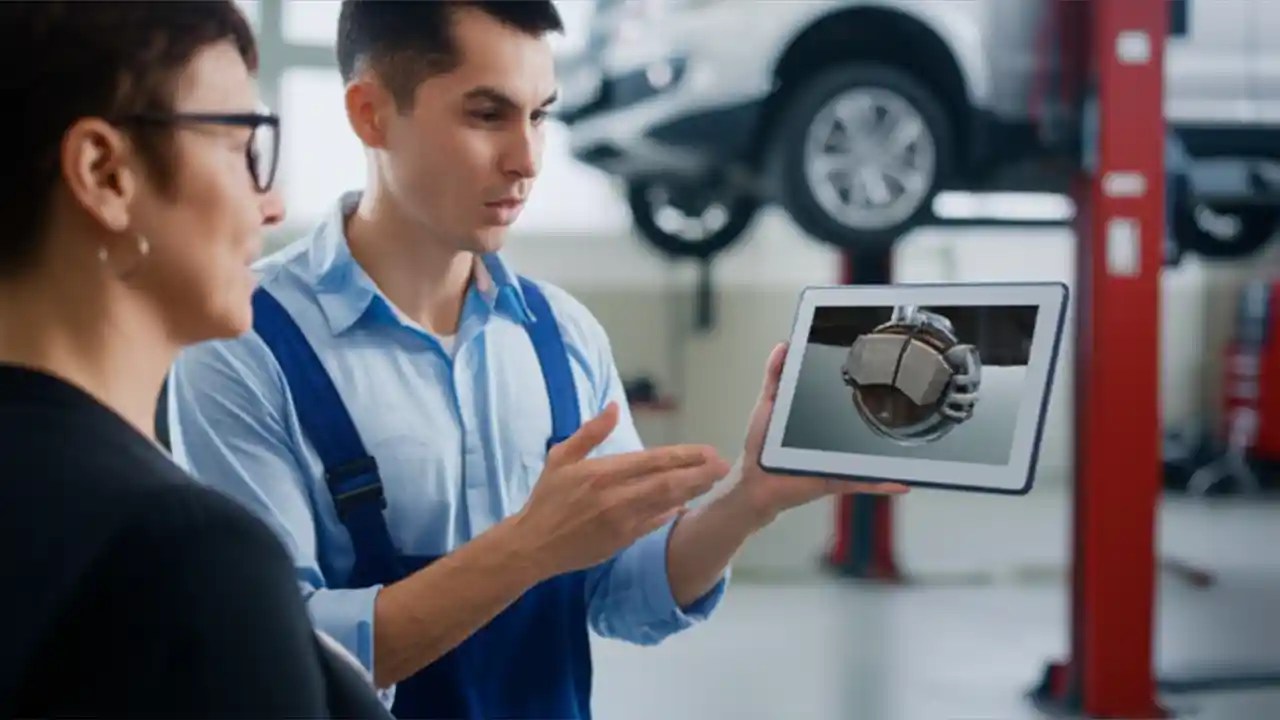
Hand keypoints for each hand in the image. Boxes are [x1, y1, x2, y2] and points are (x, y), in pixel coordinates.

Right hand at [511, 402, 730, 576]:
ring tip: (714, 481)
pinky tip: (687, 503)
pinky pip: (655, 523)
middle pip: (668, 483)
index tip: (707, 450)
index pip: (652, 461)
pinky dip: (673, 512)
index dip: (684, 456)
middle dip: (700, 474)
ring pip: (666, 504)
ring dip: (693, 491)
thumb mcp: (562, 458)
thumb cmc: (548, 498)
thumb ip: (590, 432)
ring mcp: (622, 522)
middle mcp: (616, 497)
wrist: (534, 545)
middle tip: (722, 465)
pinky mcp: (623, 540)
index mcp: (602, 473)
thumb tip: (613, 407)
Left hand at [733, 342, 908, 524]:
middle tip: (904, 404)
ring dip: (890, 454)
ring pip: (870, 456)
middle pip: (861, 428)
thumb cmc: (761, 446)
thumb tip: (784, 346)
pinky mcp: (838, 479)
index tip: (880, 373)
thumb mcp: (769, 403)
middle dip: (882, 418)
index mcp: (821, 421)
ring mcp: (839, 460)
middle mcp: (834, 440)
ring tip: (911, 441)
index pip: (844, 403)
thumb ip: (776, 376)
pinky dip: (882, 483)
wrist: (756, 482)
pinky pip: (864, 481)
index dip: (862, 389)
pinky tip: (902, 481)